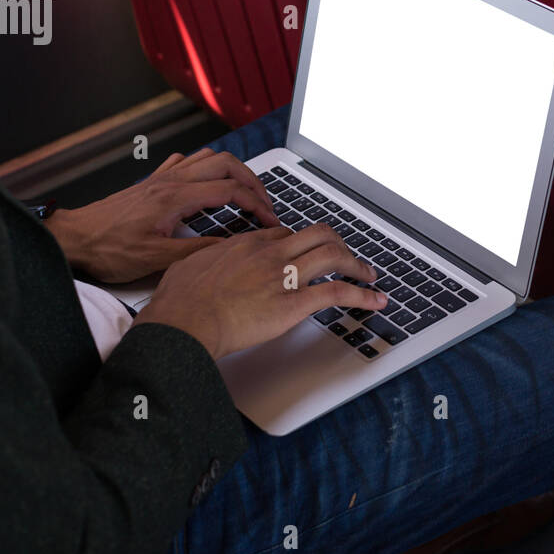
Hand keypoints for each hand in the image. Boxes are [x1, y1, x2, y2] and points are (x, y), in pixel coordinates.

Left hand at [44, 147, 280, 283]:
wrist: (74, 238)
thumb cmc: (108, 249)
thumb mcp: (157, 259)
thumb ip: (198, 251)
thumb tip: (231, 247)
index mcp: (176, 197)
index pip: (230, 191)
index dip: (257, 204)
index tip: (270, 219)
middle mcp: (171, 181)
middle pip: (226, 164)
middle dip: (252, 182)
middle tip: (265, 203)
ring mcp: (161, 179)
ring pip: (208, 158)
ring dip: (232, 171)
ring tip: (244, 192)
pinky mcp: (151, 183)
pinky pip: (185, 163)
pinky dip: (205, 168)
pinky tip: (207, 184)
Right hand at [132, 223, 387, 359]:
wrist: (184, 321)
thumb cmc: (179, 302)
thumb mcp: (187, 266)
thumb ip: (204, 261)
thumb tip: (204, 266)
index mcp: (246, 244)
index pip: (285, 232)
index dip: (302, 242)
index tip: (308, 252)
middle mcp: (270, 253)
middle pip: (317, 234)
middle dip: (338, 243)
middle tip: (348, 256)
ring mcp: (284, 275)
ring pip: (333, 255)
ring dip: (357, 265)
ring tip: (369, 275)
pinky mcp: (294, 302)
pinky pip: (337, 292)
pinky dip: (362, 294)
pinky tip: (374, 300)